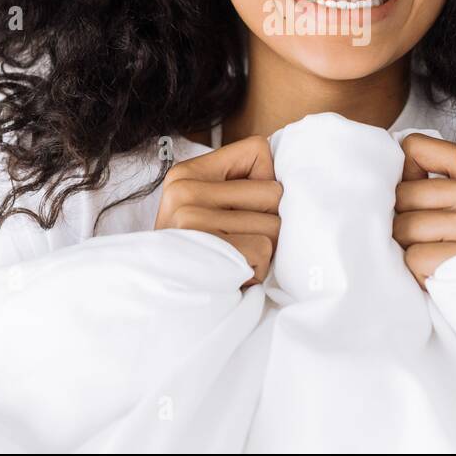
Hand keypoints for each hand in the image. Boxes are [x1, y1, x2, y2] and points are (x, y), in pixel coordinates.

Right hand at [154, 135, 281, 289]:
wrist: (161, 306)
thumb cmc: (198, 255)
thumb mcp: (204, 208)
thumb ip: (237, 186)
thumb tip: (294, 175)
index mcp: (186, 174)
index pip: (258, 149)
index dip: (264, 181)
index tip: (243, 209)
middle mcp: (185, 191)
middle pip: (274, 192)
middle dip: (268, 222)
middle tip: (239, 243)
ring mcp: (194, 220)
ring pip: (274, 224)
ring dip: (263, 250)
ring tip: (234, 259)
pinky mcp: (210, 249)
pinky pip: (265, 249)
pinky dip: (258, 268)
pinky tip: (234, 274)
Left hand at [393, 133, 455, 289]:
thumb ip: (445, 177)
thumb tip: (386, 170)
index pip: (414, 147)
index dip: (406, 176)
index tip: (421, 200)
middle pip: (403, 193)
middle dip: (406, 219)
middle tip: (432, 237)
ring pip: (403, 226)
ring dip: (412, 248)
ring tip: (440, 255)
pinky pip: (413, 257)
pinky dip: (420, 271)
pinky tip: (442, 273)